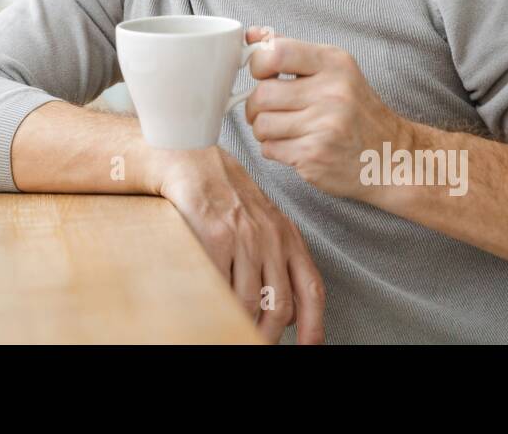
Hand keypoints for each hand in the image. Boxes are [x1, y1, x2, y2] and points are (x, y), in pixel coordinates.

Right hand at [152, 145, 325, 343]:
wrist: (192, 160)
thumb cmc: (225, 194)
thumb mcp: (264, 222)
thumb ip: (279, 260)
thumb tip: (289, 311)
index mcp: (288, 236)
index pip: (311, 289)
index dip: (314, 326)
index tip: (310, 347)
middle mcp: (272, 237)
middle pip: (280, 305)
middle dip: (269, 334)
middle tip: (257, 341)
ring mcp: (245, 237)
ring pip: (249, 301)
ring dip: (240, 322)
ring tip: (231, 325)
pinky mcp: (216, 235)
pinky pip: (220, 284)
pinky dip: (217, 300)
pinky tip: (212, 300)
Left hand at [243, 27, 412, 200]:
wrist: (393, 156)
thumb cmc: (357, 112)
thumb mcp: (335, 71)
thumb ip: (292, 52)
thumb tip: (250, 35)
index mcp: (334, 62)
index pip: (275, 52)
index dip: (258, 65)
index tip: (263, 75)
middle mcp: (331, 92)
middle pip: (261, 94)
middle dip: (256, 106)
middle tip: (269, 110)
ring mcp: (324, 125)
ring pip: (261, 124)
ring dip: (264, 130)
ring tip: (285, 129)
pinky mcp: (315, 155)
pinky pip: (269, 149)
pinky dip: (275, 149)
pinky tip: (296, 147)